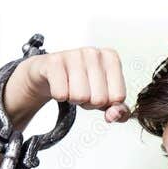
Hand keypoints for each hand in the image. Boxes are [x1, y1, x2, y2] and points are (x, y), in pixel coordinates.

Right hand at [7, 47, 131, 122]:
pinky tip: (58, 84)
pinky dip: (59, 96)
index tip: (96, 92)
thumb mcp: (105, 98)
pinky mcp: (54, 61)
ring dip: (73, 100)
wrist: (48, 73)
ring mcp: (74, 54)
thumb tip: (114, 115)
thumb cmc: (80, 83)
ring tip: (70, 87)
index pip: (118, 97)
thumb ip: (119, 111)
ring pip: (80, 97)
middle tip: (80, 91)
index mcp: (111, 58)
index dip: (106, 103)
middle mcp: (94, 53)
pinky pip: (61, 94)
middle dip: (89, 102)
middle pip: (99, 99)